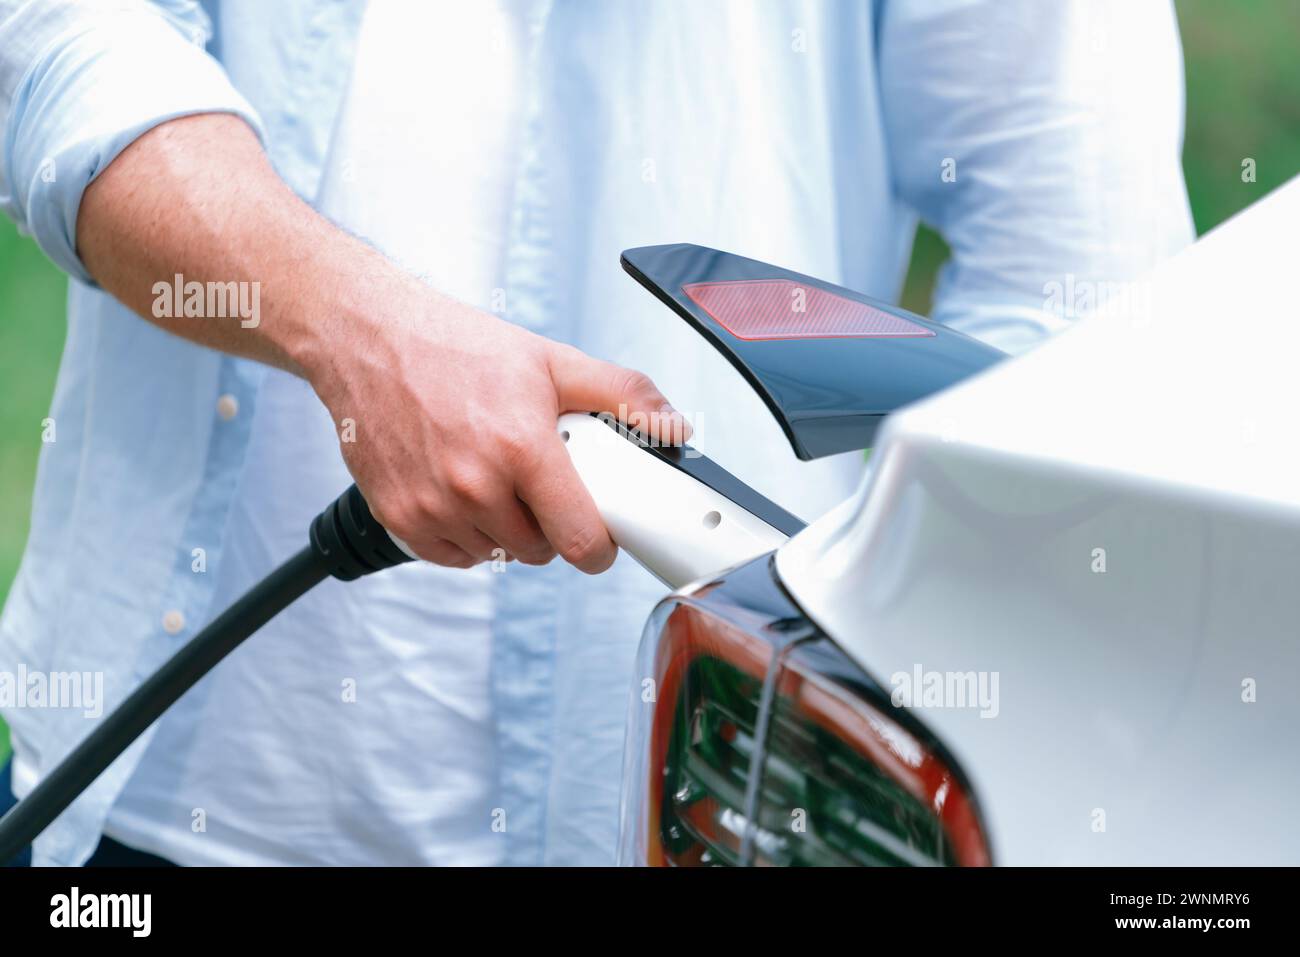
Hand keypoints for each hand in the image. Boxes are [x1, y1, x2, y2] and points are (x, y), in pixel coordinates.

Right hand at [75, 112, 685, 572]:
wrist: (367, 339)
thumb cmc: (455, 347)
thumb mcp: (552, 361)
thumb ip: (622, 395)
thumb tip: (674, 425)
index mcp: (522, 449)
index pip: (581, 541)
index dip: (599, 545)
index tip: (600, 535)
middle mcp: (475, 485)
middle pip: (541, 551)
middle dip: (550, 527)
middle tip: (539, 483)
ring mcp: (433, 507)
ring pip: (497, 555)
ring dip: (506, 531)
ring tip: (496, 479)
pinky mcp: (399, 518)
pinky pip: (453, 557)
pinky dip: (465, 537)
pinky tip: (463, 493)